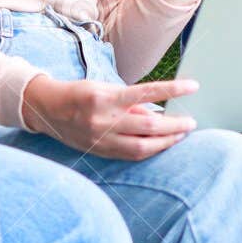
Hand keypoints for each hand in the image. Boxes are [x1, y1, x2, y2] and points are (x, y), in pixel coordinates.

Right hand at [21, 75, 198, 159]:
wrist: (48, 109)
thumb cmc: (81, 94)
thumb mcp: (105, 89)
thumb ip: (131, 102)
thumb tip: (158, 113)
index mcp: (106, 98)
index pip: (147, 93)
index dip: (172, 90)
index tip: (193, 86)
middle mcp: (104, 120)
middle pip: (149, 127)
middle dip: (175, 126)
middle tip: (191, 122)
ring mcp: (102, 139)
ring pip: (142, 147)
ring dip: (166, 142)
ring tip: (181, 134)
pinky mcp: (100, 152)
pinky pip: (131, 155)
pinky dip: (150, 150)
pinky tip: (161, 145)